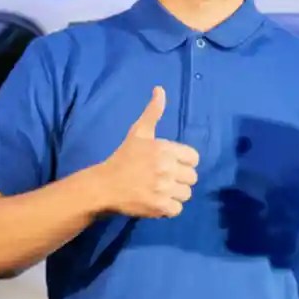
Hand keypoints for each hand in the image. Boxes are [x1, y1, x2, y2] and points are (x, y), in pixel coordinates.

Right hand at [94, 86, 199, 218]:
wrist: (104, 186)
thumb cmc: (123, 158)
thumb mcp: (138, 132)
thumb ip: (153, 112)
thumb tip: (160, 89)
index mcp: (165, 149)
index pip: (194, 158)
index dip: (184, 162)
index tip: (170, 165)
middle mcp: (167, 168)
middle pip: (192, 178)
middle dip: (180, 179)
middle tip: (163, 179)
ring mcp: (163, 188)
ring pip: (186, 194)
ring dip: (175, 194)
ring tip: (160, 190)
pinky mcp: (159, 207)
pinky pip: (177, 209)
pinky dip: (169, 208)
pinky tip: (157, 201)